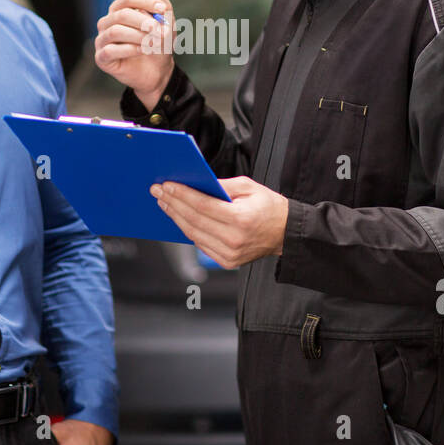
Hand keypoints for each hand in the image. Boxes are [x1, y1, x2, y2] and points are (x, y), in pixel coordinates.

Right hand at [95, 0, 174, 108]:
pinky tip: (143, 52)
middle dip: (146, 23)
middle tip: (161, 32)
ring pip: (117, 31)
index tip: (164, 12)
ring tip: (154, 43)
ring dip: (141, 37)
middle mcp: (106, 22)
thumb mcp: (161, 12)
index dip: (148, 3)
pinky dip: (132, 50)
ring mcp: (102, 40)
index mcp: (119, 9)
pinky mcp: (102, 58)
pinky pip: (112, 50)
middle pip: (123, 14)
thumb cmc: (158, 39)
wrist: (158, 69)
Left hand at [152, 176, 288, 268]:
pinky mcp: (226, 261)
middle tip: (158, 192)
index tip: (167, 185)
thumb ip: (222, 185)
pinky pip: (200, 244)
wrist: (285, 233)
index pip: (202, 205)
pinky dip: (188, 229)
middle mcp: (233, 239)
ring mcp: (229, 253)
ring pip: (193, 234)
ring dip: (176, 217)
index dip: (182, 194)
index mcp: (240, 219)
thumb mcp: (249, 187)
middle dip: (173, 204)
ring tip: (165, 203)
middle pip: (193, 220)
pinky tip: (179, 217)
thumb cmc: (269, 207)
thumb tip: (197, 183)